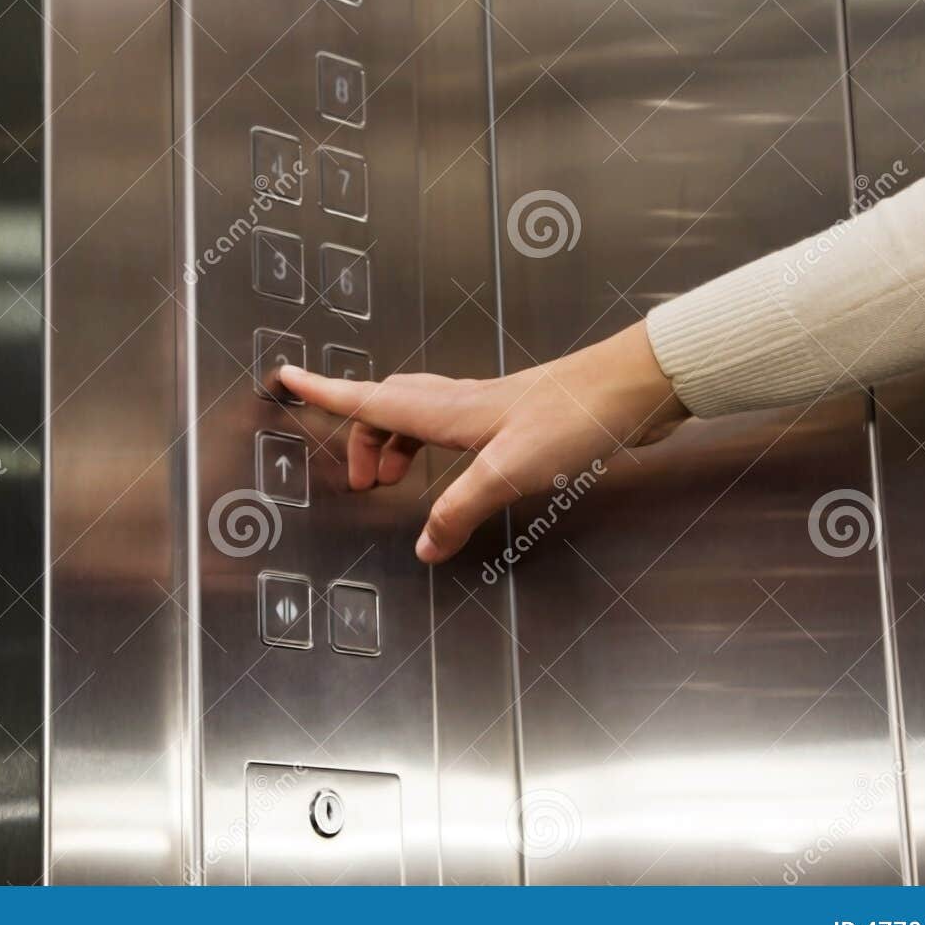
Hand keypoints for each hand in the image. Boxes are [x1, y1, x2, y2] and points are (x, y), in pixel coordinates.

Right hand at [279, 320, 688, 563]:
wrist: (636, 388)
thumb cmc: (576, 417)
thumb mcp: (510, 471)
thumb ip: (460, 510)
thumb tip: (425, 547)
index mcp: (447, 408)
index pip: (370, 400)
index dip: (326, 392)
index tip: (288, 378)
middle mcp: (461, 402)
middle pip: (389, 410)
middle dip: (362, 440)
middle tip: (360, 484)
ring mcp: (489, 408)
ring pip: (420, 418)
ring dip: (397, 446)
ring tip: (396, 484)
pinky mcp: (517, 420)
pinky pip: (453, 429)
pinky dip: (436, 450)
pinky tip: (457, 476)